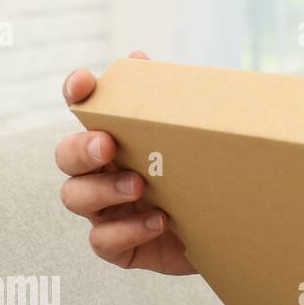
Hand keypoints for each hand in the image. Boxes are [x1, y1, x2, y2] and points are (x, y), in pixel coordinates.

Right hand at [55, 51, 196, 274]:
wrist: (236, 229)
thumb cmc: (208, 178)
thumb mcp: (198, 140)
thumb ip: (172, 104)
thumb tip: (140, 59)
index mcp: (120, 140)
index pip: (85, 110)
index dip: (76, 94)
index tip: (83, 82)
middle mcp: (103, 173)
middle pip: (67, 156)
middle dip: (82, 148)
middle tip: (107, 144)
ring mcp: (107, 210)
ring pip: (75, 197)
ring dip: (103, 189)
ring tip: (138, 185)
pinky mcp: (120, 246)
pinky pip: (103, 240)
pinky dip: (128, 230)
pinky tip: (159, 220)